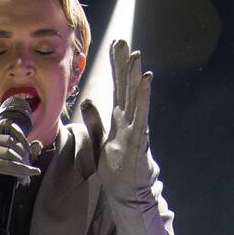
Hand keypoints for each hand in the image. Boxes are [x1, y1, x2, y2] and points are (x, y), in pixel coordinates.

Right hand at [0, 116, 41, 218]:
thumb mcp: (9, 166)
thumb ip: (22, 154)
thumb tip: (38, 145)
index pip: (5, 125)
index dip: (20, 133)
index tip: (29, 148)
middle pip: (10, 141)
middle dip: (24, 155)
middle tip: (30, 168)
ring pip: (8, 153)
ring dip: (22, 165)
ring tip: (27, 176)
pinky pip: (3, 165)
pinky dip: (18, 170)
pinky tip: (26, 176)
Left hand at [80, 39, 155, 201]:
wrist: (127, 193)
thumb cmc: (116, 169)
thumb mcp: (99, 141)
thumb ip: (95, 120)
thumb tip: (88, 100)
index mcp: (120, 118)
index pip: (117, 87)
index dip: (116, 67)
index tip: (115, 46)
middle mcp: (129, 119)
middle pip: (126, 86)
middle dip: (124, 64)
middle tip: (122, 41)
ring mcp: (136, 127)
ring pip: (135, 96)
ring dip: (134, 75)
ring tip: (134, 54)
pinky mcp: (139, 138)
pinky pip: (141, 113)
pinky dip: (143, 96)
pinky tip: (145, 79)